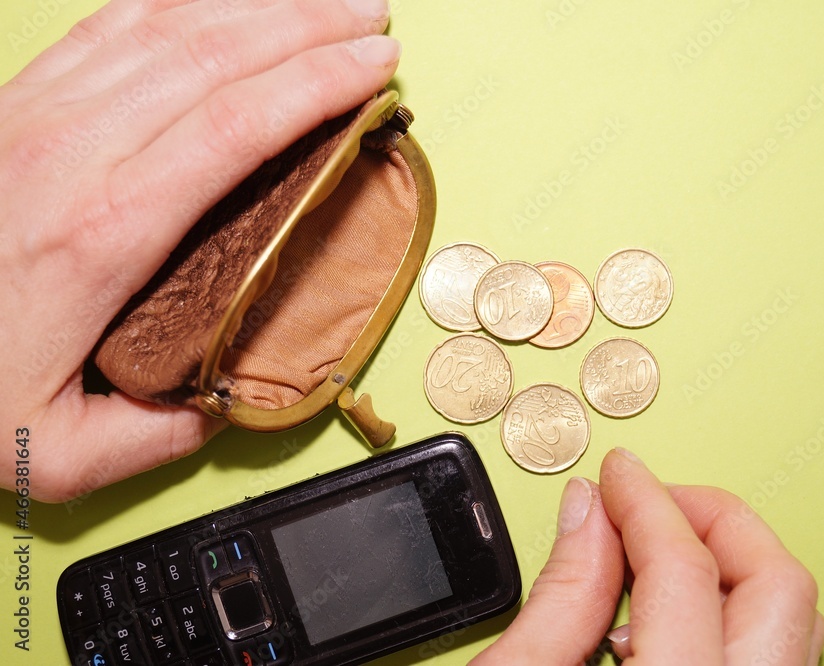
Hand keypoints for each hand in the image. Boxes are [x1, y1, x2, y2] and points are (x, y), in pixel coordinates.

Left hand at [0, 0, 398, 501]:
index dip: (319, 85)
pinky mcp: (17, 102)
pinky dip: (180, 0)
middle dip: (310, 28)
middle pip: (214, 56)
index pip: (236, 125)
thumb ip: (163, 433)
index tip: (377, 69)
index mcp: (103, 232)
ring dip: (259, 4)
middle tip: (373, 22)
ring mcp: (36, 114)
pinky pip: (111, 23)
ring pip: (167, 25)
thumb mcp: (62, 452)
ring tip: (325, 1)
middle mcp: (70, 153)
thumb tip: (228, 399)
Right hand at [472, 448, 823, 664]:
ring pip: (797, 616)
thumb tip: (586, 511)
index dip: (644, 503)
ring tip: (660, 548)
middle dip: (710, 518)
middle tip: (649, 500)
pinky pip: (784, 650)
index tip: (617, 473)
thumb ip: (559, 596)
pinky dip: (737, 610)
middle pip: (776, 583)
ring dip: (730, 562)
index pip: (683, 571)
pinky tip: (676, 614)